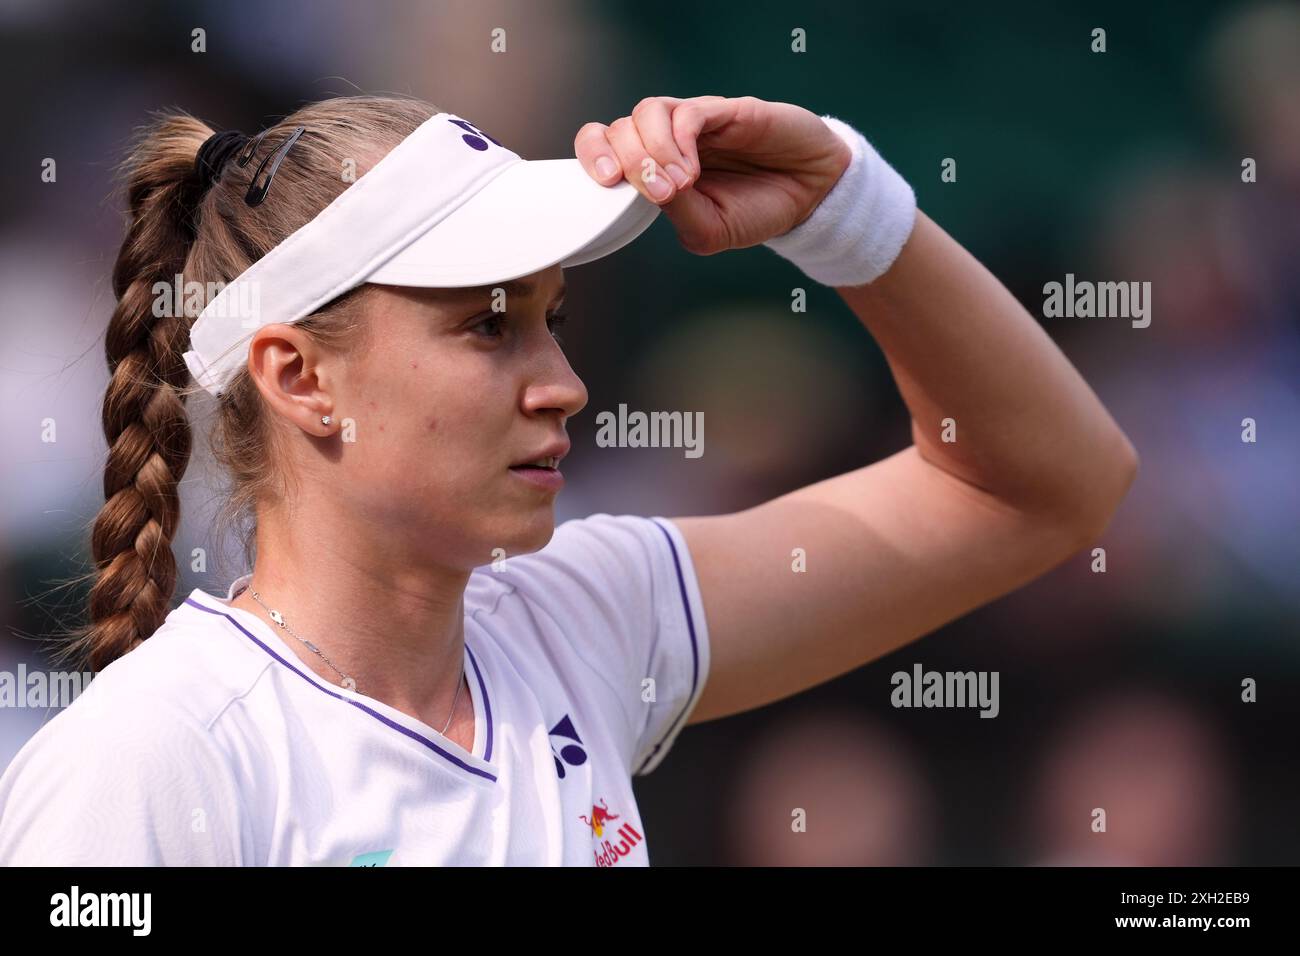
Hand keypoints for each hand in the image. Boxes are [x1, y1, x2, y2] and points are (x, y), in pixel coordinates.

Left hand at [574, 95, 851, 255]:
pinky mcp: (725, 110)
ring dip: (653, 152)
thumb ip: (676, 214)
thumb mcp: (710, 231)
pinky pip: (688, 113)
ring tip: (679, 185)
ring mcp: (696, 122)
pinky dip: (680, 141)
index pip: (605, 145)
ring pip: (647, 112)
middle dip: (629, 163)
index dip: (594, 157)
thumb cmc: (757, 209)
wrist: (810, 194)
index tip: (607, 184)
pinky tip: (692, 171)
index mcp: (655, 168)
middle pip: (619, 127)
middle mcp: (668, 139)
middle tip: (656, 194)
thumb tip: (648, 193)